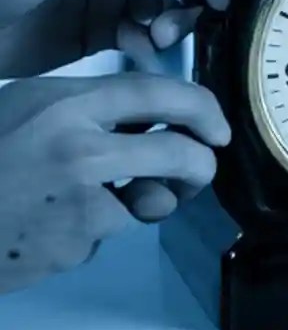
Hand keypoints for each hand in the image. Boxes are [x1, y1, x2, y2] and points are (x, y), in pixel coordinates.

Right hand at [0, 72, 229, 295]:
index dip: (203, 108)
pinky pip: (110, 233)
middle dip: (201, 167)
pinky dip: (93, 233)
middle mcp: (80, 143)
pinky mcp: (76, 238)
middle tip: (198, 174)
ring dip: (145, 205)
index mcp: (67, 101)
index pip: (160, 91)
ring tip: (98, 202)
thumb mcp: (28, 108)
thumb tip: (154, 117)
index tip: (217, 127)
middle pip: (181, 152)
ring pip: (153, 199)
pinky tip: (54, 227)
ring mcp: (79, 194)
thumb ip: (88, 109)